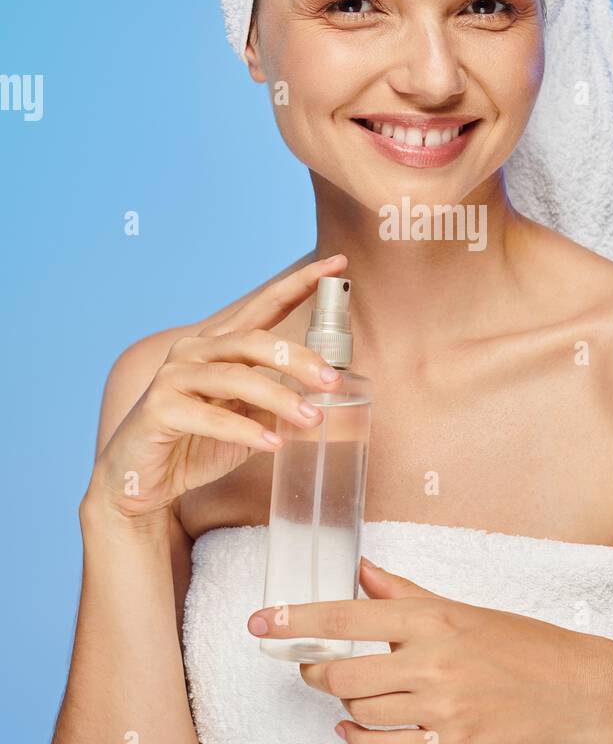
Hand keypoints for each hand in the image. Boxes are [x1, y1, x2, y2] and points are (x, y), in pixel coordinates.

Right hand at [91, 254, 347, 516]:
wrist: (143, 480)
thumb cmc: (196, 443)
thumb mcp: (247, 418)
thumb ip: (275, 398)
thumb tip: (323, 394)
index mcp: (218, 345)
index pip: (263, 306)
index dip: (299, 283)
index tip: (337, 263)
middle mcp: (194, 351)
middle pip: (253, 341)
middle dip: (298, 358)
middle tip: (333, 382)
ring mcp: (173, 377)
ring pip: (235, 377)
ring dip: (279, 398)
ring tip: (312, 419)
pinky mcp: (160, 408)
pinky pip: (210, 417)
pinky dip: (246, 430)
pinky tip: (274, 443)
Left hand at [248, 556, 612, 743]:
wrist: (573, 686)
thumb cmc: (517, 642)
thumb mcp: (458, 608)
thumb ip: (403, 592)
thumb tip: (362, 571)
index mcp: (430, 618)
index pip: (345, 616)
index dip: (295, 621)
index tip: (260, 623)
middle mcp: (430, 660)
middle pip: (340, 672)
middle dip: (314, 670)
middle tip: (311, 664)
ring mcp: (441, 706)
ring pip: (358, 709)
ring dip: (343, 701)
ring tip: (351, 690)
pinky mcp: (451, 743)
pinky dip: (356, 739)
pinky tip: (351, 728)